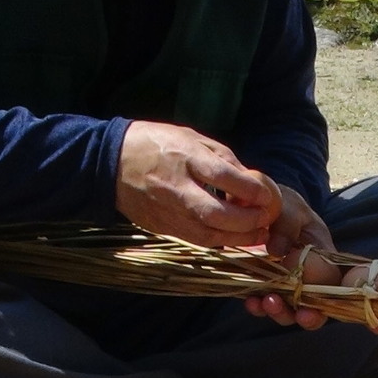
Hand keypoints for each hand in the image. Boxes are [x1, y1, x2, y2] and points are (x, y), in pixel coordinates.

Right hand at [116, 120, 281, 245]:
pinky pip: (196, 239)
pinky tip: (234, 236)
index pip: (223, 176)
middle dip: (248, 221)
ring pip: (208, 234)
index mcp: (184, 157)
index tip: (267, 195)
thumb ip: (221, 158)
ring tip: (258, 233)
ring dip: (238, 238)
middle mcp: (176, 187)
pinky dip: (220, 240)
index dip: (250, 189)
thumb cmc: (155, 144)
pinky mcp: (163, 227)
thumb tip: (250, 180)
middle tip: (265, 218)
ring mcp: (167, 211)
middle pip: (217, 213)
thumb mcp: (190, 137)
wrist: (110, 163)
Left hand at [244, 188, 377, 329]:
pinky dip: (258, 307)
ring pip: (291, 311)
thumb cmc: (287, 207)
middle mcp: (312, 282)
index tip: (377, 326)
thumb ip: (287, 223)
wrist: (260, 209)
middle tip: (303, 314)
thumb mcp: (291, 207)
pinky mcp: (265, 288)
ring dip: (282, 313)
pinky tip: (251, 301)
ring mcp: (288, 288)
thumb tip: (278, 251)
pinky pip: (264, 304)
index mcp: (329, 263)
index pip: (351, 290)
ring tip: (268, 302)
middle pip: (320, 309)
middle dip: (313, 317)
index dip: (363, 309)